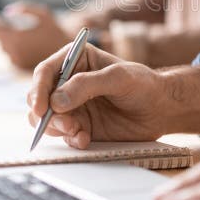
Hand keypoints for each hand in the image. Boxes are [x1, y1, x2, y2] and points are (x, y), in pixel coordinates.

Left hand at [0, 2, 70, 69]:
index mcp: (16, 37)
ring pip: (6, 47)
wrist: (72, 53)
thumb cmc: (56, 30)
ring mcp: (17, 60)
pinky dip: (15, 47)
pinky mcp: (21, 67)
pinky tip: (20, 41)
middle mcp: (14, 51)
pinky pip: (13, 54)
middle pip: (0, 39)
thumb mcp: (43, 14)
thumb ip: (25, 9)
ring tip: (12, 32)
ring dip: (8, 40)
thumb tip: (8, 12)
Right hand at [27, 42, 170, 148]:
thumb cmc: (144, 84)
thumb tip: (56, 101)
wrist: (161, 109)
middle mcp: (69, 82)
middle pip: (39, 98)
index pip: (45, 72)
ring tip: (78, 132)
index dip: (37, 89)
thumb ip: (87, 85)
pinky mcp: (80, 125)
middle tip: (66, 124)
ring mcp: (73, 105)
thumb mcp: (119, 78)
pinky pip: (63, 135)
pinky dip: (70, 139)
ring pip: (47, 119)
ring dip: (57, 128)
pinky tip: (85, 139)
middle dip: (46, 114)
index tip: (40, 108)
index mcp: (76, 60)